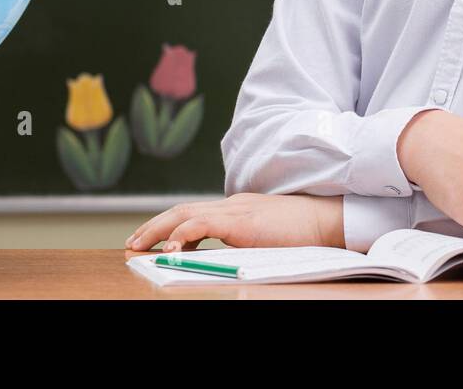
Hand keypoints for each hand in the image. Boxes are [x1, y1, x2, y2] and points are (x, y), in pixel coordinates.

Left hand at [125, 193, 344, 252]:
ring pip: (185, 214)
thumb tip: (223, 257)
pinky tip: (168, 250)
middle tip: (132, 243)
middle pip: (182, 209)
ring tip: (138, 246)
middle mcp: (232, 204)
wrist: (329, 219)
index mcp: (237, 208)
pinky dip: (181, 235)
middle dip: (153, 225)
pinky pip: (202, 225)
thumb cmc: (306, 232)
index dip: (169, 225)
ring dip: (158, 229)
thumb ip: (244, 240)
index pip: (194, 211)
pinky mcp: (242, 221)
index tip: (151, 240)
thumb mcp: (267, 235)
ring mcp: (236, 210)